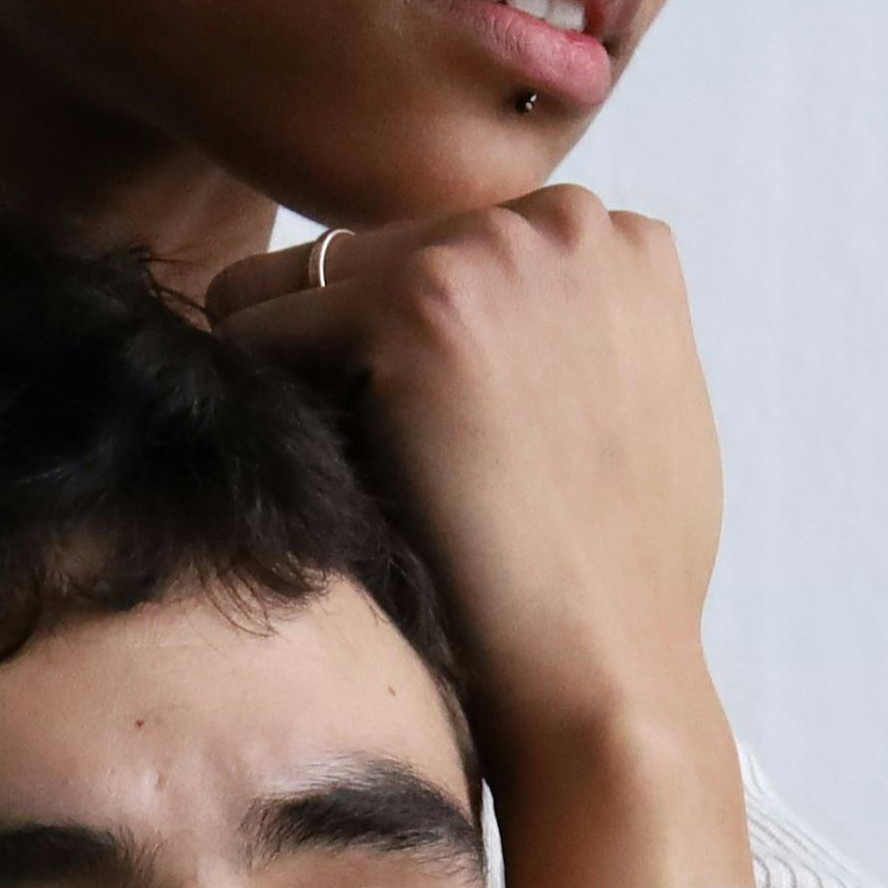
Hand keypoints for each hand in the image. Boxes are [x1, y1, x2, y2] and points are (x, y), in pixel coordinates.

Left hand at [207, 189, 752, 887]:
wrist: (604, 670)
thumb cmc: (616, 577)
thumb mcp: (630, 411)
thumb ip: (575, 332)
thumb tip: (500, 318)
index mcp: (627, 240)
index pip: (444, 246)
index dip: (415, 351)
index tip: (451, 444)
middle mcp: (566, 218)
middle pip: (366, 253)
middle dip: (353, 351)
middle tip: (408, 473)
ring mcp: (493, 250)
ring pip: (300, 282)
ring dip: (308, 373)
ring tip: (385, 475)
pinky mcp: (418, 301)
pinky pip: (256, 324)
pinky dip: (268, 402)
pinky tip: (347, 478)